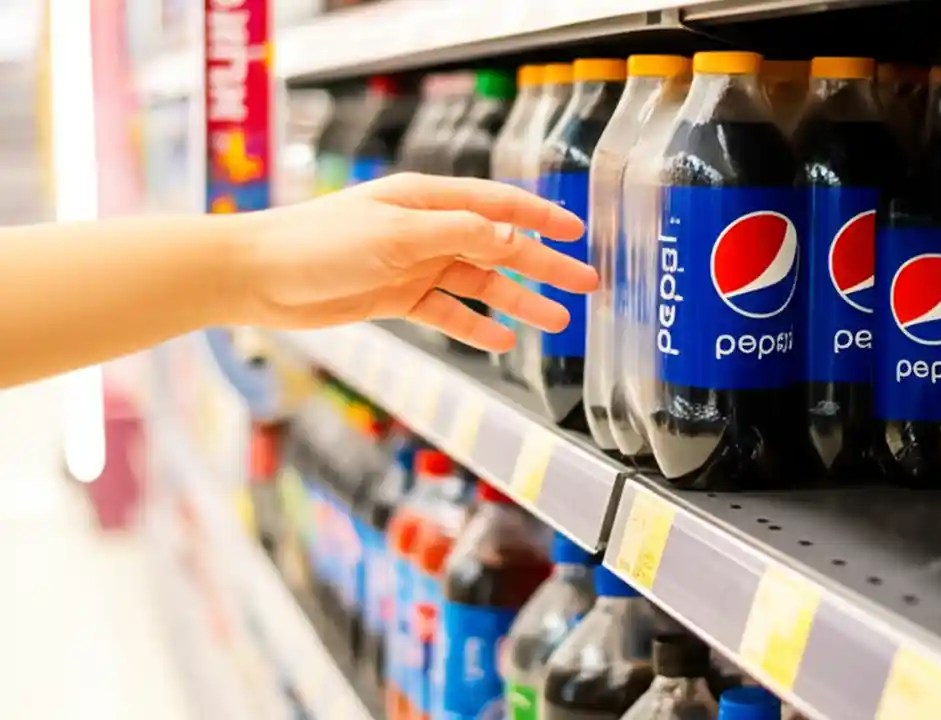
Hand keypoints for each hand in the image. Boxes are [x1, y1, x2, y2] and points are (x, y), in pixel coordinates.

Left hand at [232, 173, 595, 351]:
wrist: (258, 277)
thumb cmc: (319, 243)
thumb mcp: (396, 235)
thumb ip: (458, 235)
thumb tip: (512, 234)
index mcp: (427, 201)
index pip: (498, 205)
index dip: (540, 219)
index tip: (577, 231)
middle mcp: (426, 231)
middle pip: (499, 249)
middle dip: (543, 266)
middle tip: (586, 283)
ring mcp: (413, 266)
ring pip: (480, 286)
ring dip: (518, 302)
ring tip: (557, 322)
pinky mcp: (396, 299)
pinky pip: (448, 314)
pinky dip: (475, 328)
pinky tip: (502, 343)